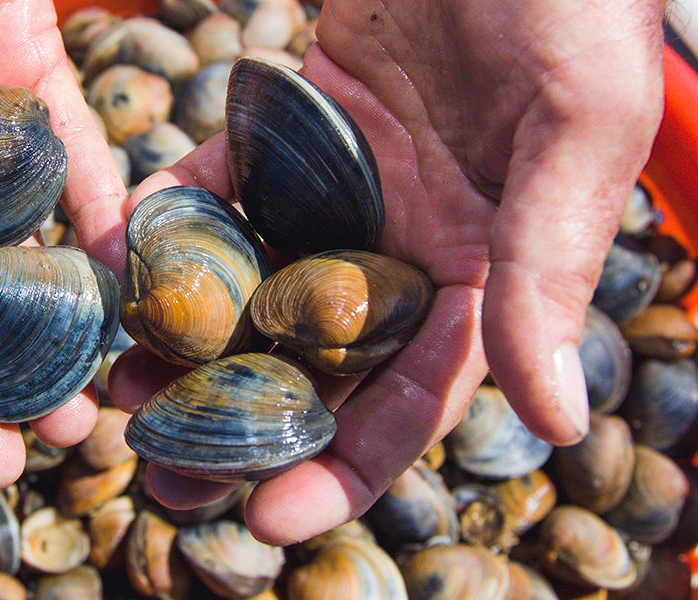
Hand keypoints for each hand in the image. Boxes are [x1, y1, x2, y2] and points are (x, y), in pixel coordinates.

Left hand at [109, 0, 664, 544]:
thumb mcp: (579, 123)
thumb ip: (553, 265)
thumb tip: (556, 420)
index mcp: (487, 260)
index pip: (415, 391)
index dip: (347, 462)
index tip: (268, 518)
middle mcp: (408, 236)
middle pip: (316, 356)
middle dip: (242, 421)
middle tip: (159, 470)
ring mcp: (344, 182)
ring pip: (256, 282)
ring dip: (191, 338)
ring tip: (118, 383)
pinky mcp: (293, 124)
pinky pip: (225, 185)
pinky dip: (177, 225)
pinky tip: (121, 264)